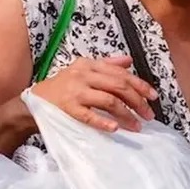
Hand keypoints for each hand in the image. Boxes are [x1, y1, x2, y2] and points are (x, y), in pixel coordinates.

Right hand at [30, 56, 157, 131]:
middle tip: (148, 115)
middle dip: (138, 102)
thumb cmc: (64, 85)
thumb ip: (107, 65)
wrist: (36, 100)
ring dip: (127, 115)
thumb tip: (129, 60)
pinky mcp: (67, 108)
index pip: (121, 74)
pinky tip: (115, 128)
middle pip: (119, 87)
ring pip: (109, 101)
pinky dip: (104, 121)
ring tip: (137, 126)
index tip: (154, 97)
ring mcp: (75, 92)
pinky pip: (89, 115)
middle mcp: (83, 76)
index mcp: (90, 66)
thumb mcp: (84, 70)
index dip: (140, 85)